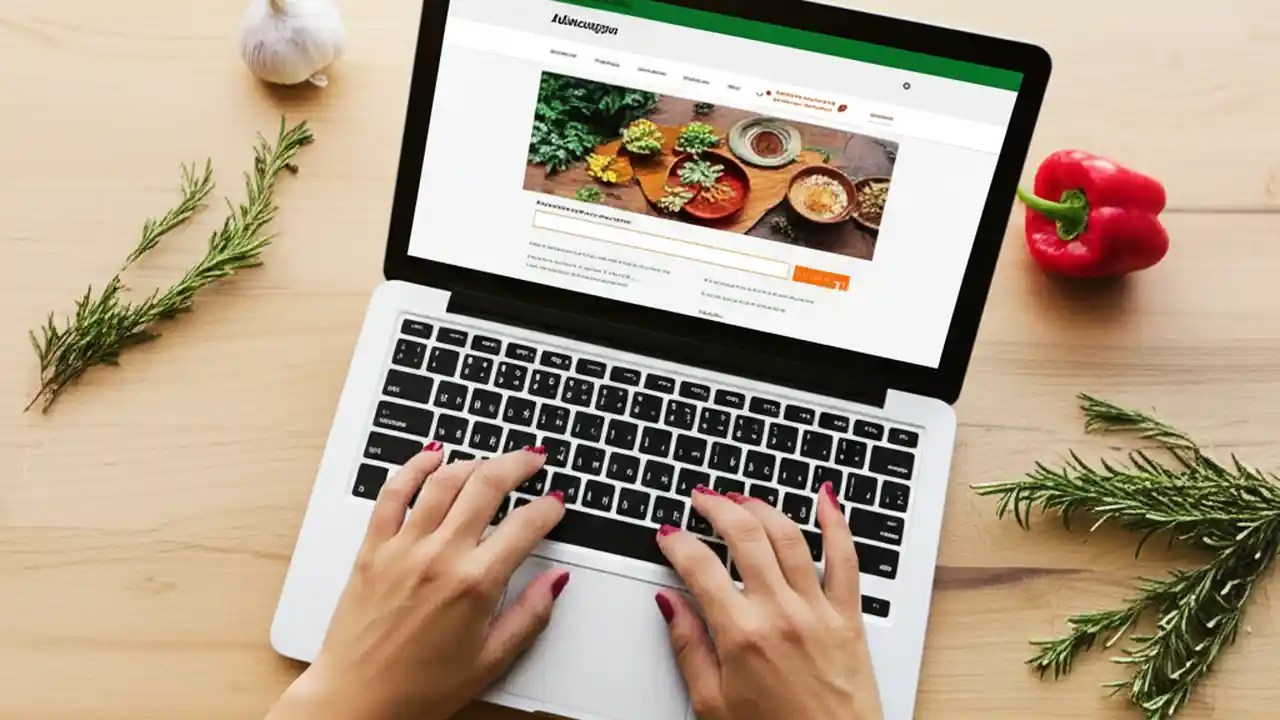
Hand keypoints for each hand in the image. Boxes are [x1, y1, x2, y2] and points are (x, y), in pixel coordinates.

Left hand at [267, 444, 567, 719]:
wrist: (357, 700)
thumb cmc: (420, 690)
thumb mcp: (491, 660)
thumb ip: (530, 615)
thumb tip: (556, 580)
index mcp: (475, 585)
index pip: (525, 526)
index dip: (548, 508)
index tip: (555, 504)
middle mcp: (440, 557)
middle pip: (487, 485)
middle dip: (519, 464)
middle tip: (533, 460)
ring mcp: (403, 548)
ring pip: (444, 481)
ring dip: (474, 461)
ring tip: (491, 460)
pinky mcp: (373, 548)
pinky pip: (393, 493)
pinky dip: (414, 467)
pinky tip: (431, 456)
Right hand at [656, 484, 882, 719]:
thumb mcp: (712, 704)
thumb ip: (688, 647)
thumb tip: (669, 604)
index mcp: (741, 636)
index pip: (699, 568)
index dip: (678, 543)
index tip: (669, 534)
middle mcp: (780, 614)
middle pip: (744, 537)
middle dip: (717, 507)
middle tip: (702, 498)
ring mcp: (818, 611)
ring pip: (789, 537)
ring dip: (762, 508)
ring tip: (742, 498)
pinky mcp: (849, 617)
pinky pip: (847, 559)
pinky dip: (837, 523)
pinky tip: (826, 498)